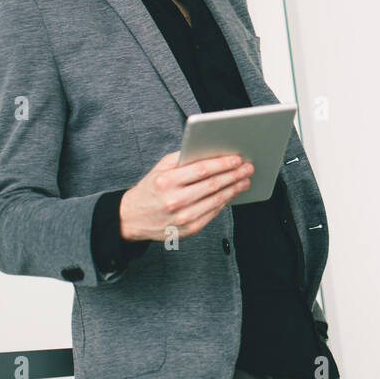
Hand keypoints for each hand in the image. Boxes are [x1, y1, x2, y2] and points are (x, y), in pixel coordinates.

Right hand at [119, 150, 252, 241]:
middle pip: (212, 185)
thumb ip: (183, 158)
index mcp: (166, 182)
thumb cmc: (150, 189)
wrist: (132, 218)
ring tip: (244, 180)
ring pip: (216, 200)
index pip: (201, 170)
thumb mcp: (160, 168)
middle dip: (234, 175)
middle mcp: (174, 200)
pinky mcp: (188, 229)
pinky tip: (232, 193)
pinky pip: (212, 213)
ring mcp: (182, 217)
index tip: (237, 158)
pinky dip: (224, 202)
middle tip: (247, 168)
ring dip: (234, 189)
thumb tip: (211, 150)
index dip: (222, 163)